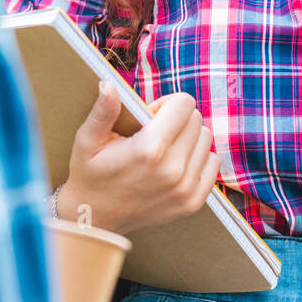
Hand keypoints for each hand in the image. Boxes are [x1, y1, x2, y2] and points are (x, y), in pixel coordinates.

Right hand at [57, 81, 219, 234]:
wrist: (94, 217)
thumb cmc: (90, 173)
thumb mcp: (88, 139)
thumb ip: (103, 111)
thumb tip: (108, 84)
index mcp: (149, 149)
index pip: (184, 103)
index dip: (167, 104)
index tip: (152, 115)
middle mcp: (172, 170)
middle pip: (196, 119)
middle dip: (178, 119)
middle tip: (155, 133)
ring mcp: (185, 188)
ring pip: (206, 139)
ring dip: (188, 138)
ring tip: (164, 149)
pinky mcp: (193, 202)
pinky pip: (213, 163)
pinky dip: (198, 158)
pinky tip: (176, 164)